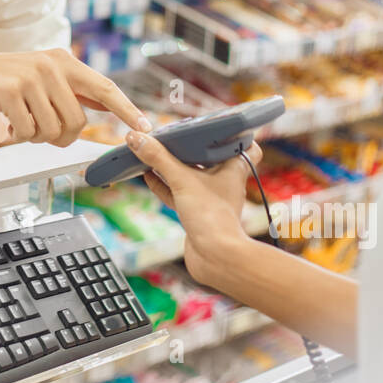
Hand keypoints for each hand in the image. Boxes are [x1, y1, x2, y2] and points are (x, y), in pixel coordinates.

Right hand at [0, 48, 150, 145]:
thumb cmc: (0, 82)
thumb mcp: (41, 78)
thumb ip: (72, 90)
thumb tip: (107, 106)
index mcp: (63, 61)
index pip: (104, 88)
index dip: (126, 109)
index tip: (145, 126)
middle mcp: (51, 66)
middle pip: (77, 121)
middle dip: (61, 136)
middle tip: (41, 132)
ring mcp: (32, 78)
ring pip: (54, 130)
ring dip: (37, 136)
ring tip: (21, 120)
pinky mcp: (12, 92)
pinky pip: (30, 132)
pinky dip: (19, 135)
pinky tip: (8, 120)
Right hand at [125, 130, 260, 289]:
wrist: (215, 258)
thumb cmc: (212, 217)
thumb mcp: (182, 180)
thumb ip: (158, 158)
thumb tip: (136, 138)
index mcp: (233, 167)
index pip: (246, 144)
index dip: (234, 133)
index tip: (216, 124)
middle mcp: (225, 180)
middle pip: (208, 156)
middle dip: (189, 147)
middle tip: (171, 134)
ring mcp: (211, 197)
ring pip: (190, 174)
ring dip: (172, 165)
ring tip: (152, 151)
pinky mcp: (197, 211)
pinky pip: (179, 191)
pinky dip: (164, 183)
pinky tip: (148, 175)